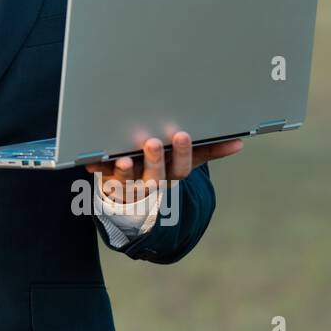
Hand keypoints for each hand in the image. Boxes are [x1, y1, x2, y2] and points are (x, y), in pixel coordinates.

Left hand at [84, 131, 243, 205]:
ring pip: (128, 180)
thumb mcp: (186, 159)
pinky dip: (97, 169)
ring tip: (122, 160)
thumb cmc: (165, 166)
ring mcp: (130, 183)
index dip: (183, 153)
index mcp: (172, 173)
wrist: (136, 196)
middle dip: (154, 160)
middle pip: (155, 175)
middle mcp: (152, 180)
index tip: (182, 134)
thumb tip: (239, 143)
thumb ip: (209, 150)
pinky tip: (91, 163)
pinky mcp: (108, 181)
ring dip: (125, 171)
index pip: (182, 167)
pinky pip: (101, 177)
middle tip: (152, 143)